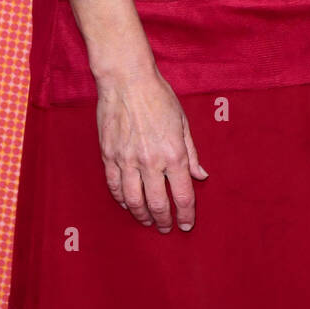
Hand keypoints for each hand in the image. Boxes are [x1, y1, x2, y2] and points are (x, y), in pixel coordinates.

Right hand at [95, 68, 208, 231]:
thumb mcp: (182, 122)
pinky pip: (115, 186)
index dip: (186, 214)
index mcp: (173, 153)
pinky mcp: (109, 156)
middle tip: (166, 228)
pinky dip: (122, 200)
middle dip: (164, 221)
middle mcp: (151, 161)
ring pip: (133, 201)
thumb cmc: (158, 96)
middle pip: (158, 204)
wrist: (126, 80)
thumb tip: (200, 176)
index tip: (187, 224)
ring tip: (148, 221)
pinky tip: (128, 204)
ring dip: (142, 215)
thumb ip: (191, 153)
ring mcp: (127, 160)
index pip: (183, 195)